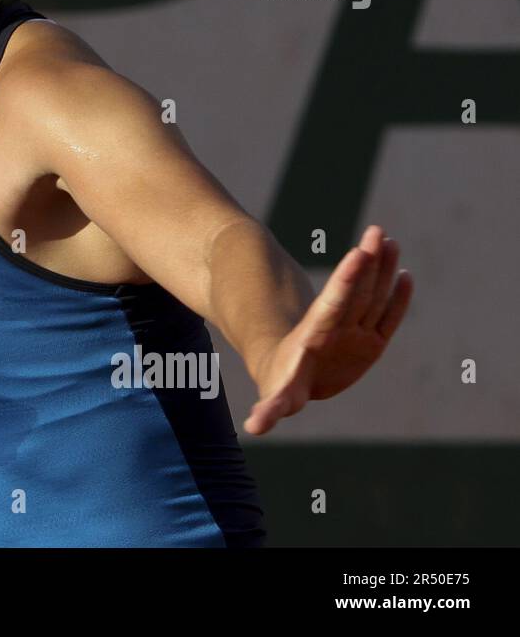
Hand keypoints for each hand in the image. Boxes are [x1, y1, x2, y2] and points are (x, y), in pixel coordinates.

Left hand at [244, 224, 412, 435]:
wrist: (293, 377)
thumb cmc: (284, 385)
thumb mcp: (278, 399)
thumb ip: (272, 409)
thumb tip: (255, 427)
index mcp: (318, 334)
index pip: (334, 302)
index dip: (346, 278)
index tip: (357, 252)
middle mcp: (339, 327)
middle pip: (357, 291)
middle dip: (368, 263)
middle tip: (378, 233)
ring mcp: (356, 331)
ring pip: (372, 295)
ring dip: (382, 269)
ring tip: (388, 239)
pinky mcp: (371, 342)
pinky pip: (388, 316)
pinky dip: (398, 298)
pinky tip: (405, 275)